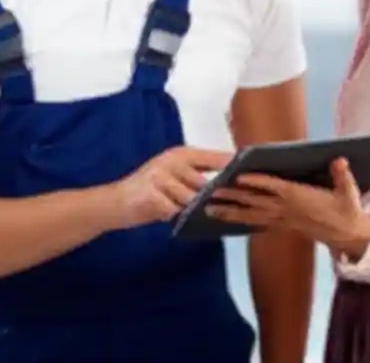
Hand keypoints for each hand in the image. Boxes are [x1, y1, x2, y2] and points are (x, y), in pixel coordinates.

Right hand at [106, 146, 231, 230]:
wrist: (113, 203)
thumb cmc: (152, 190)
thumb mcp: (175, 175)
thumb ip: (199, 175)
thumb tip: (233, 181)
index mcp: (182, 154)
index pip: (216, 158)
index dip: (234, 167)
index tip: (256, 174)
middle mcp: (172, 161)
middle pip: (205, 185)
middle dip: (212, 198)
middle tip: (222, 206)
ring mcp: (160, 177)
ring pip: (189, 200)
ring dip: (188, 209)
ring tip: (183, 210)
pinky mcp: (151, 196)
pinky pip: (173, 211)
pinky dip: (172, 216)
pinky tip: (165, 215)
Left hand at [207, 158, 369, 259]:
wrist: (347, 235)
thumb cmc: (347, 210)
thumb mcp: (348, 192)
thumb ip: (341, 175)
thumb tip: (339, 159)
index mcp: (300, 198)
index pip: (273, 187)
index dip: (256, 182)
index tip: (238, 176)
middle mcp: (286, 209)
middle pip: (254, 202)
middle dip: (232, 197)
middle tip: (209, 192)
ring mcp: (282, 219)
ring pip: (251, 216)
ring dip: (229, 212)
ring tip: (208, 210)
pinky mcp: (282, 226)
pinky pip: (256, 223)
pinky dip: (241, 220)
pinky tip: (228, 219)